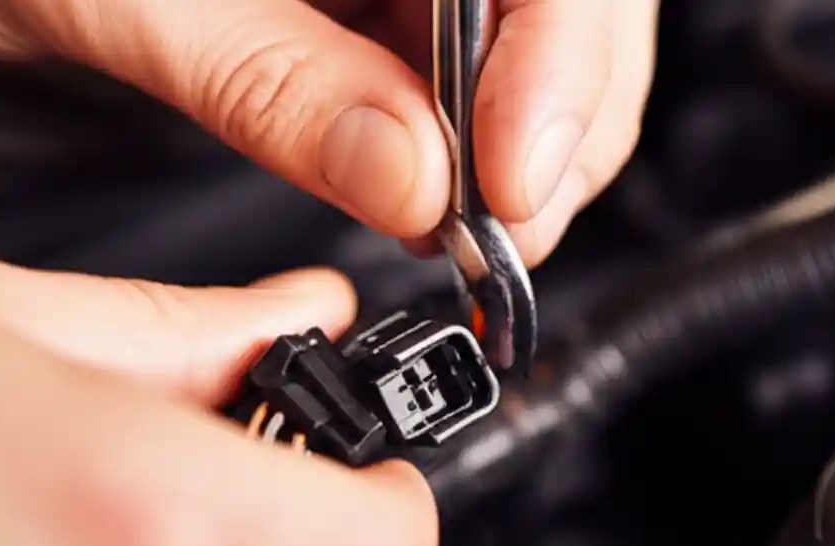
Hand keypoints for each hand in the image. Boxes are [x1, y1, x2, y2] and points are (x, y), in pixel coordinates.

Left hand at [0, 0, 656, 264]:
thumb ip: (275, 82)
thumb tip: (416, 179)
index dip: (559, 57)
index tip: (512, 179)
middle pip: (555, 0)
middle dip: (554, 121)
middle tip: (501, 234)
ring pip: (517, 44)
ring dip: (511, 148)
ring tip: (466, 230)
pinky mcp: (355, 0)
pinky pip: (450, 73)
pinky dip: (456, 148)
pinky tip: (430, 193)